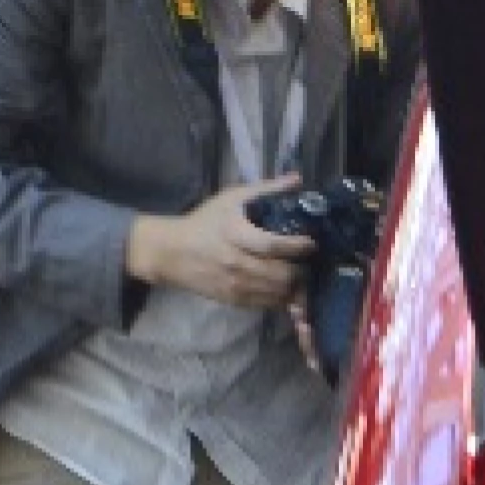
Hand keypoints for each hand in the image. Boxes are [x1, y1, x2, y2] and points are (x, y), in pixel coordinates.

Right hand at [125, 174, 312, 310]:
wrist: (173, 253)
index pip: (273, 245)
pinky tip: (288, 288)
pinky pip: (267, 304)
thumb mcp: (231, 198)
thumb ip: (266, 189)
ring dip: (296, 286)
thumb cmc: (204, 222)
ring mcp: (235, 285)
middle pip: (280, 274)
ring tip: (302, 273)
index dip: (297, 246)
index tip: (312, 242)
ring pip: (277, 293)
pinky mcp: (235, 301)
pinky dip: (283, 298)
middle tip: (310, 262)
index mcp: (234, 234)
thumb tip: (297, 179)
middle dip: (301, 270)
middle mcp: (235, 263)